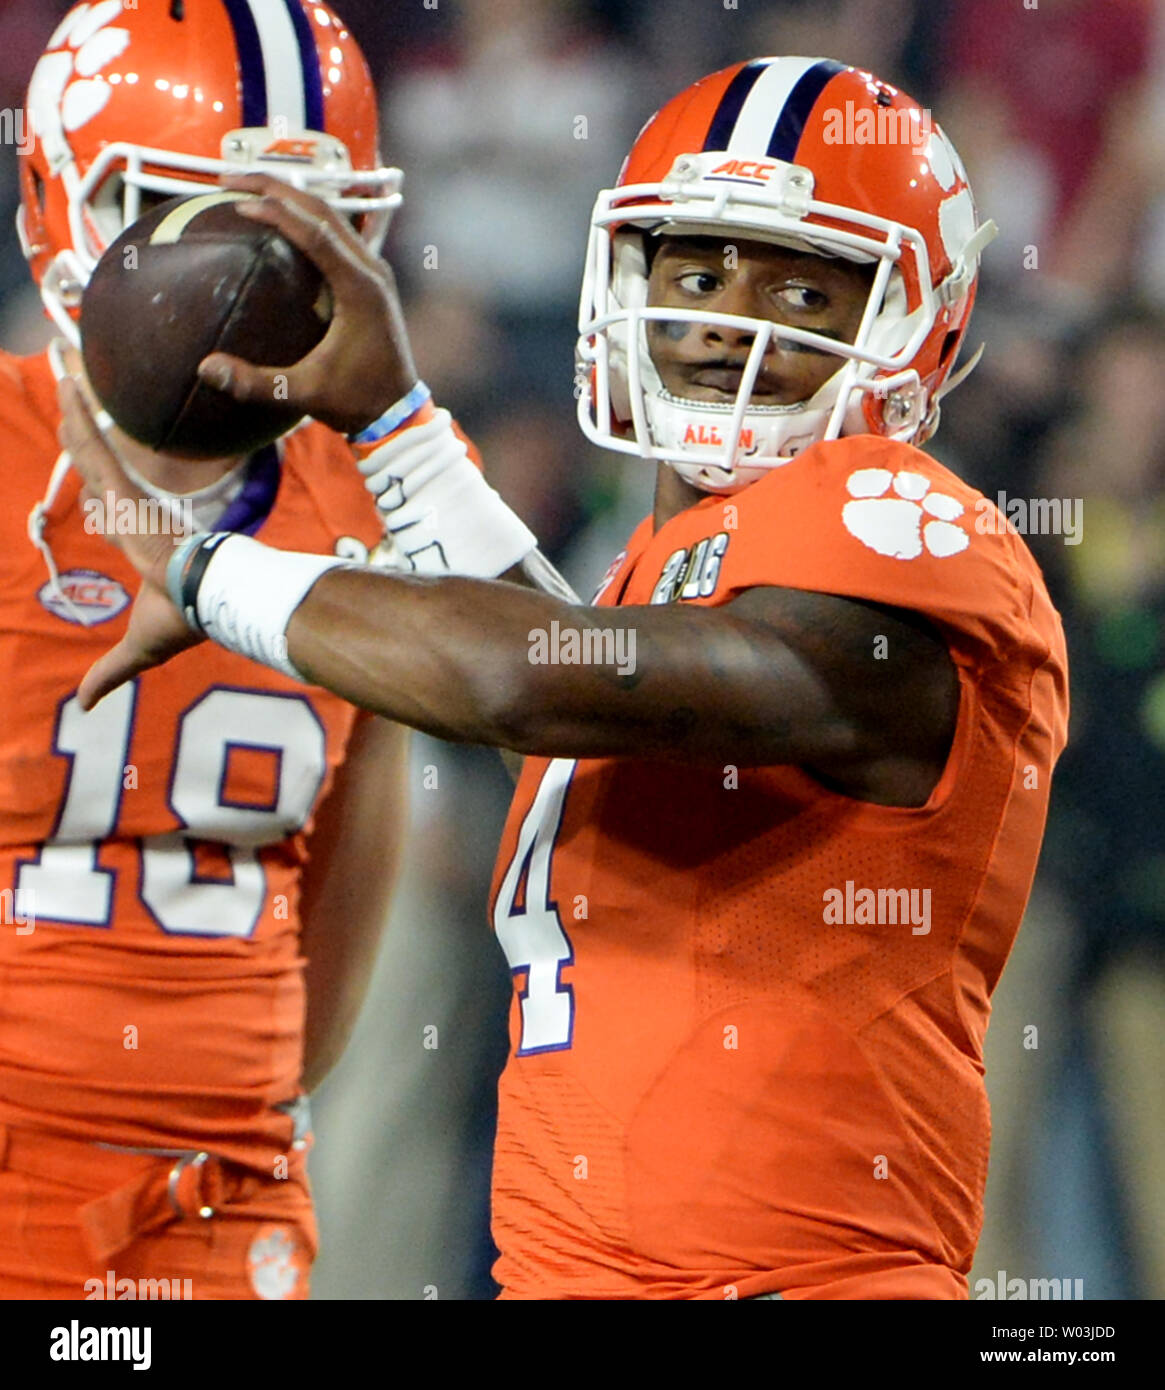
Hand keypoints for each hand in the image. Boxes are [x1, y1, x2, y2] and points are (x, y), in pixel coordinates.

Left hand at [57, 376, 203, 708]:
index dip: (92, 478)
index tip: (83, 458)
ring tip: (60, 360)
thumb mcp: (138, 650)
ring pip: (89, 442)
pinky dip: (79, 411)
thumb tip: (84, 705)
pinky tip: (66, 377)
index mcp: (137, 540)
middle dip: (77, 421)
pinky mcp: (127, 489)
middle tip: (66, 381)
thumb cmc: (186, 622)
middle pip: (94, 458)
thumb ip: (109, 672)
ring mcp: (128, 497)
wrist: (212, 601)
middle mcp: (131, 511)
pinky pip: (95, 443)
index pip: (106, 501)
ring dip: (72, 402)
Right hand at [197, 174, 417, 435]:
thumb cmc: (356, 401)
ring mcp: (374, 271)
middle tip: (230, 179)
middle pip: (322, 209)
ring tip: (247, 190)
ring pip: (331, 215)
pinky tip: (274, 222)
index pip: (315, 233)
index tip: (238, 201)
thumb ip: (256, 383)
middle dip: (276, 188)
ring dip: (290, 197)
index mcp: (361, 289)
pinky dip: (303, 219)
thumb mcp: (305, 393)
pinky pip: (335, 234)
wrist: (397, 412)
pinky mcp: (369, 279)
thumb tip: (206, 369)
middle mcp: (372, 271)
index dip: (276, 212)